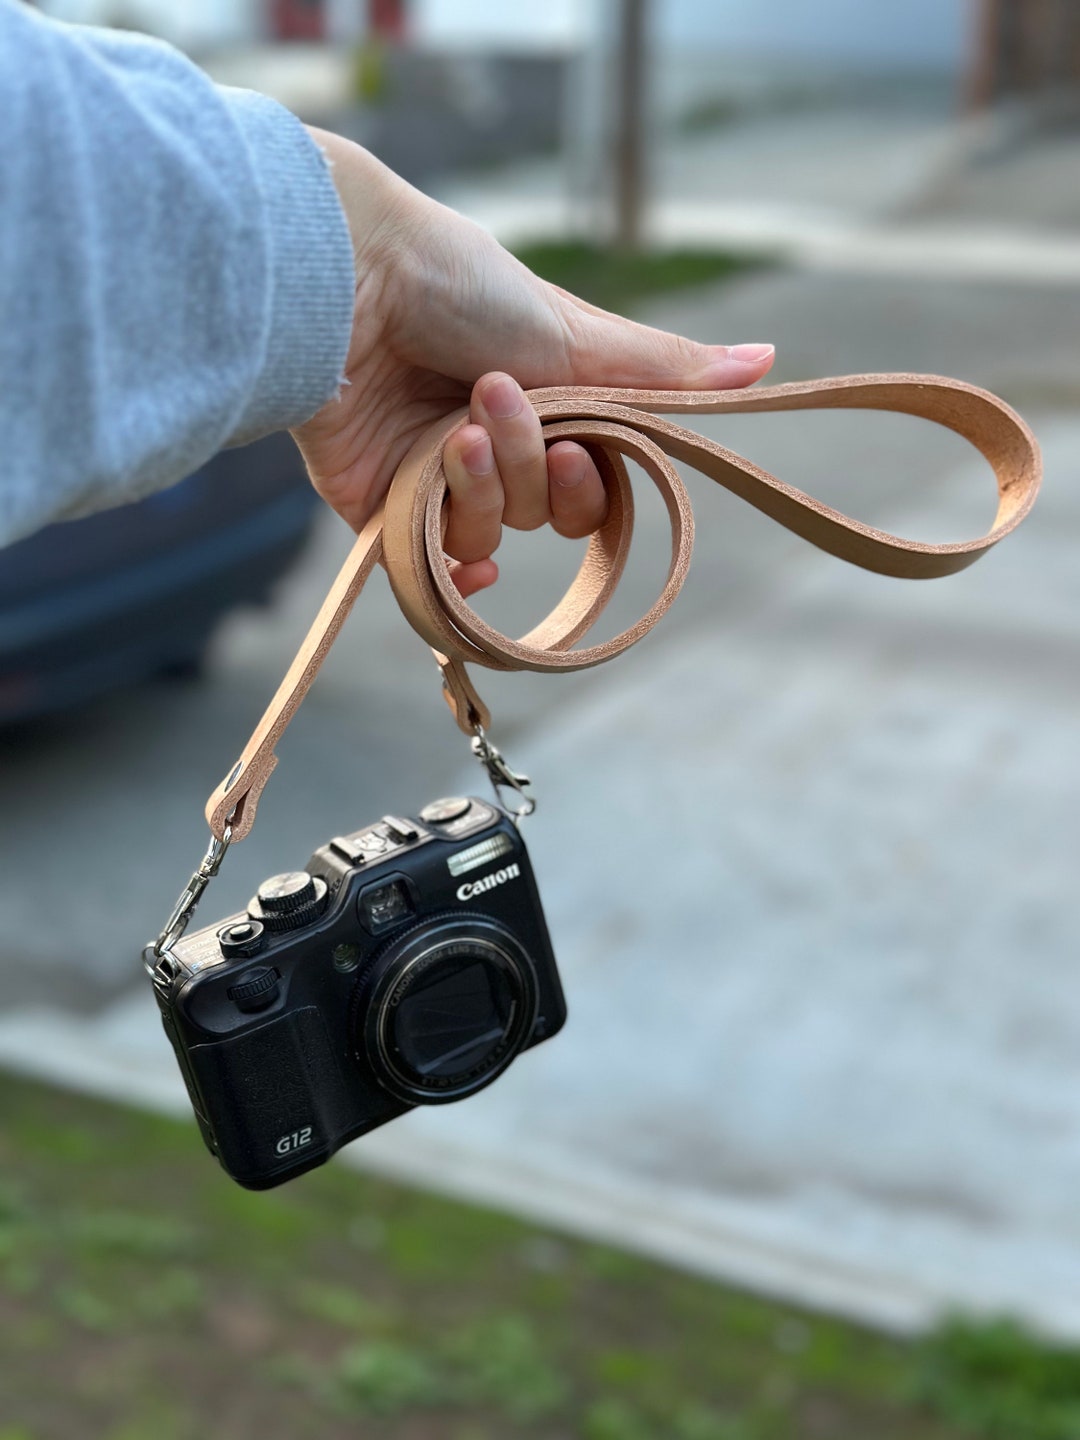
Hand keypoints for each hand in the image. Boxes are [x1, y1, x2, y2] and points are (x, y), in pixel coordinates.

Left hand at [294, 130, 774, 597]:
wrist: (345, 281)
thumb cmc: (461, 288)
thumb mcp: (578, 334)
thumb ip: (665, 371)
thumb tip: (768, 364)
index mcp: (545, 407)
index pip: (594, 483)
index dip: (589, 481)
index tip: (573, 443)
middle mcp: (497, 446)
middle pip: (545, 512)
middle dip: (527, 468)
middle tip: (489, 403)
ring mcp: (437, 480)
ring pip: (490, 531)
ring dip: (478, 485)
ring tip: (448, 430)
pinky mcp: (382, 510)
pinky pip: (429, 571)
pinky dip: (451, 574)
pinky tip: (464, 568)